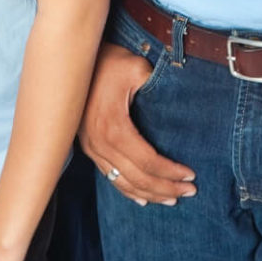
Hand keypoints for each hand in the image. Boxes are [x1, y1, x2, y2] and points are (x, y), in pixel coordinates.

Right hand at [78, 42, 195, 206]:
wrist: (71, 62)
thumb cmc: (107, 62)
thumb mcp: (135, 68)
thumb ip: (156, 85)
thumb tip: (177, 99)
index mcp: (114, 128)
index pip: (148, 162)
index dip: (171, 172)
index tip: (191, 175)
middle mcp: (100, 144)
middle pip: (137, 178)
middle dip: (165, 188)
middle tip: (189, 191)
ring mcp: (91, 148)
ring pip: (122, 182)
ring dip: (149, 194)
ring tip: (172, 198)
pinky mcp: (88, 147)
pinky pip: (109, 176)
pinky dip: (127, 190)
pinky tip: (142, 198)